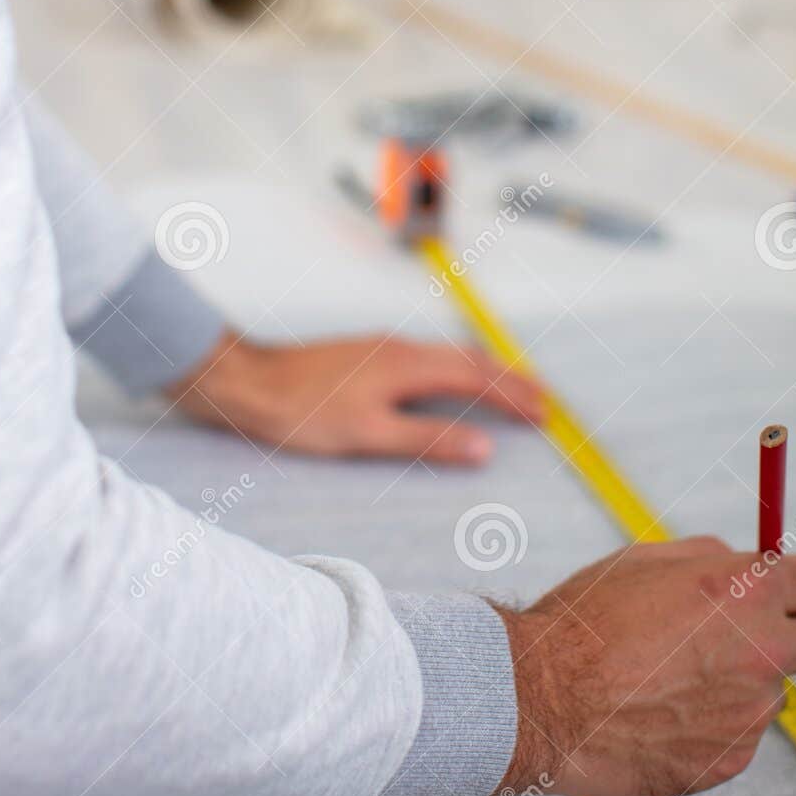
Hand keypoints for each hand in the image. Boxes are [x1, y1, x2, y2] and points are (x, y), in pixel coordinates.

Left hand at [166, 331, 545, 463]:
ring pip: (450, 355)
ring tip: (511, 388)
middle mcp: (402, 348)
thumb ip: (427, 440)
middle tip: (544, 400)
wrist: (249, 381)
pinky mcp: (368, 353)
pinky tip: (453, 380)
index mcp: (409, 365)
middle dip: (510, 380)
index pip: (477, 380)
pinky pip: (431, 355)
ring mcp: (384, 347)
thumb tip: (482, 448)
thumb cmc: (304, 412)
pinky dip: (459, 368)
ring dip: (486, 371)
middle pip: (470, 361)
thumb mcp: (368, 435)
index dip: (513, 396)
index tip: (546, 413)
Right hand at [492, 537, 795, 795]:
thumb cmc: (583, 625)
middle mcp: (761, 650)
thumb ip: (709, 560)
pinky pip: (737, 734)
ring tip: (668, 679)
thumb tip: (741, 563)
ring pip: (770, 692)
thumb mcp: (643, 561)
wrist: (543, 699)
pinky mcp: (732, 759)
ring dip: (738, 683)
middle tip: (761, 638)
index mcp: (744, 590)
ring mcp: (750, 711)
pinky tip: (659, 713)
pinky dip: (710, 725)